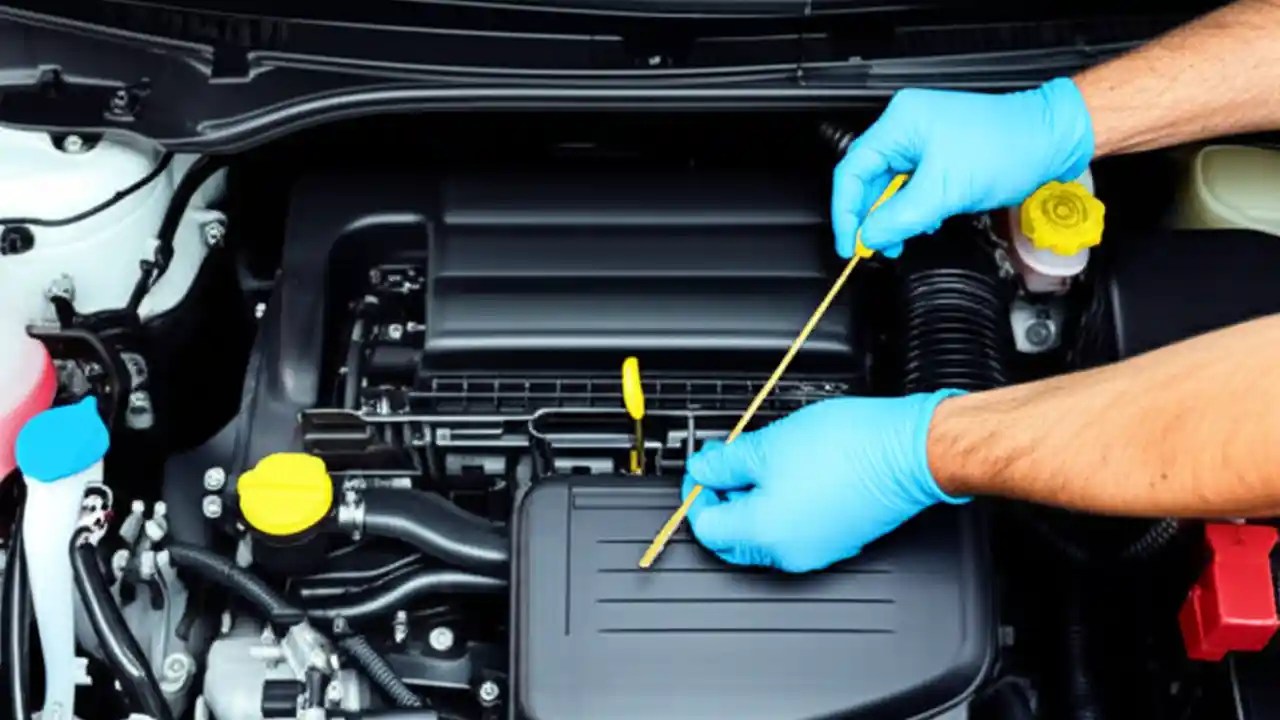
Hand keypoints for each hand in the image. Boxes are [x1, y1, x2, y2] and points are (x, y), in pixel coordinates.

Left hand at [681, 391, 966, 571]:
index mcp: (764, 533)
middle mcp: (788, 554)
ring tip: (757, 462)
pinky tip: (786, 475)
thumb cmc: (848, 448)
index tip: (702, 468)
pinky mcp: (837, 541)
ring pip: (763, 535)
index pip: (705, 527)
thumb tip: (703, 468)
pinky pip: (792, 532)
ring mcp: (815, 551)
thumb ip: (725, 462)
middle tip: (723, 463)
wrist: (908, 452)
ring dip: (750, 502)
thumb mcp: (769, 444)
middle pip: (732, 537)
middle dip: (721, 499)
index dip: (697, 494)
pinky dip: (780, 508)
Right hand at [832, 77, 1094, 258]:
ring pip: (890, 184)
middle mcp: (906, 125)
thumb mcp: (945, 191)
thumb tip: (869, 236)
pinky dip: (912, 207)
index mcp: (900, 122)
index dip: (846, 212)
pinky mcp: (939, 152)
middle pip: (869, 178)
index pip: (853, 171)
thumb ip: (899, 217)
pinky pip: (911, 183)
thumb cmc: (1009, 147)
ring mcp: (922, 138)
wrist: (1051, 139)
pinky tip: (923, 221)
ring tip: (902, 236)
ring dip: (893, 215)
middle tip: (875, 246)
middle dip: (871, 216)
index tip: (850, 243)